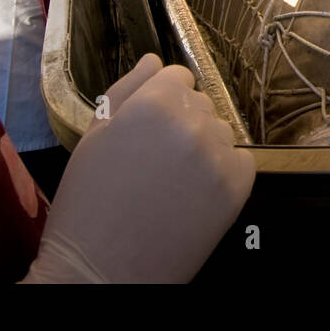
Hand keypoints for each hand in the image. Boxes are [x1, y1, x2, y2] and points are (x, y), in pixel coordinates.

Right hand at [25, 55, 254, 282]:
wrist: (102, 271)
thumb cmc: (89, 203)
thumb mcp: (94, 137)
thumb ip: (127, 89)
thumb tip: (154, 59)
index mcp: (154, 105)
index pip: (177, 75)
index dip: (160, 99)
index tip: (147, 126)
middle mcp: (192, 124)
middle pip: (201, 102)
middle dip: (182, 120)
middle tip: (154, 159)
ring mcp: (218, 156)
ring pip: (220, 130)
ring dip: (203, 146)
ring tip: (171, 179)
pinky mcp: (237, 188)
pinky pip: (241, 160)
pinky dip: (223, 171)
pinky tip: (194, 192)